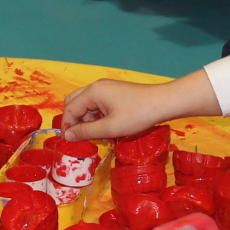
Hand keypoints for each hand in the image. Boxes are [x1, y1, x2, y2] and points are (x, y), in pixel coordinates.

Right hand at [61, 71, 222, 140]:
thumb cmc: (138, 115)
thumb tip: (66, 136)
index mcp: (93, 92)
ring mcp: (106, 89)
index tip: (70, 142)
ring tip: (102, 134)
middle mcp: (96, 87)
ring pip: (86, 105)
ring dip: (88, 120)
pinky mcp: (114, 93)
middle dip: (76, 121)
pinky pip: (97, 105)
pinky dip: (98, 117)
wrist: (163, 103)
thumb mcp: (110, 127)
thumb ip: (86, 132)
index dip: (67, 126)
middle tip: (85, 136)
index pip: (70, 108)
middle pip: (74, 103)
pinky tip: (109, 127)